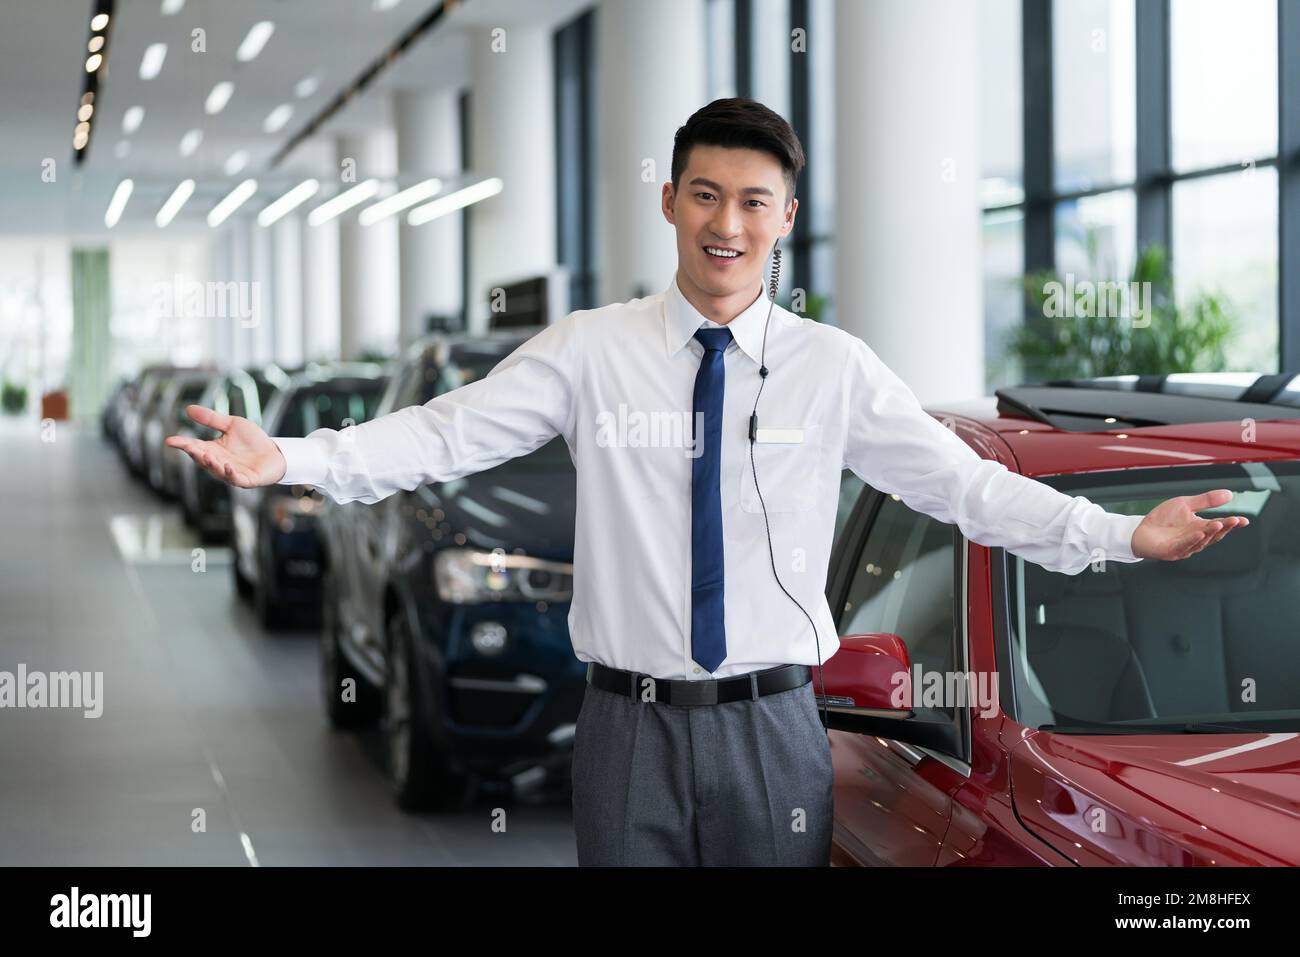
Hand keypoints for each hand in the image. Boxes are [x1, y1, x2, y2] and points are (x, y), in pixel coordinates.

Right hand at [164, 405, 286, 487]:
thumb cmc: (253, 440)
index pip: (194, 447)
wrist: (276, 452)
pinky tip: (227, 466)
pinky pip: (236, 478)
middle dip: (195, 454)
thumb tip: (188, 408)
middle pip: (203, 459)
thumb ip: (212, 419)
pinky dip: (230, 474)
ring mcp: (232, 472)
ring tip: (206, 455)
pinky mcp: (247, 480)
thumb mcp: (232, 424)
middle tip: (187, 446)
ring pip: (217, 471)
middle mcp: (219, 462)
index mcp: (214, 450)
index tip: (170, 440)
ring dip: (211, 464)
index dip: (182, 444)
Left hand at [1131, 488, 1248, 560]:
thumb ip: (1206, 501)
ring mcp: (1183, 547)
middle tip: (1235, 520)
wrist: (1139, 530)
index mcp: (1200, 528)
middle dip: (1224, 528)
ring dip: (1210, 533)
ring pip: (1200, 541)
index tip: (1244, 520)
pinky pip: (1183, 546)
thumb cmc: (1163, 519)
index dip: (1232, 524)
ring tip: (1219, 524)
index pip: (1219, 526)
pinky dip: (1192, 540)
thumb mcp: (1185, 505)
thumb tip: (1229, 494)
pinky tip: (1199, 533)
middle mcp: (1195, 539)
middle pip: (1213, 535)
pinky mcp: (1170, 551)